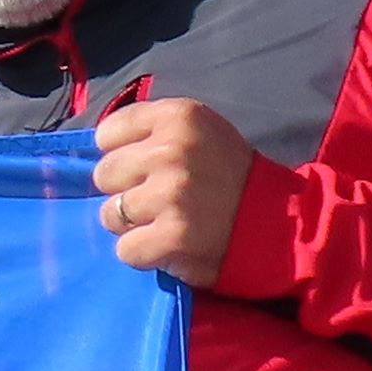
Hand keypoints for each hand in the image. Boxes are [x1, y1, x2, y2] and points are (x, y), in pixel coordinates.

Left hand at [89, 98, 254, 287]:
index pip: (107, 134)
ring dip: (132, 225)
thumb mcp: (198, 131)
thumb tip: (91, 148)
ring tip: (165, 223)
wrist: (280, 221)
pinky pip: (125, 249)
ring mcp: (171, 194)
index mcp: (178, 116)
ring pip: (110, 214)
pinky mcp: (172, 236)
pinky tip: (167, 246)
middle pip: (104, 174)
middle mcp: (172, 150)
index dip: (122, 155)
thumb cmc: (229, 175)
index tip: (145, 167)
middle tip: (158, 198)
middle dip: (126, 190)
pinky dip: (143, 254)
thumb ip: (150, 131)